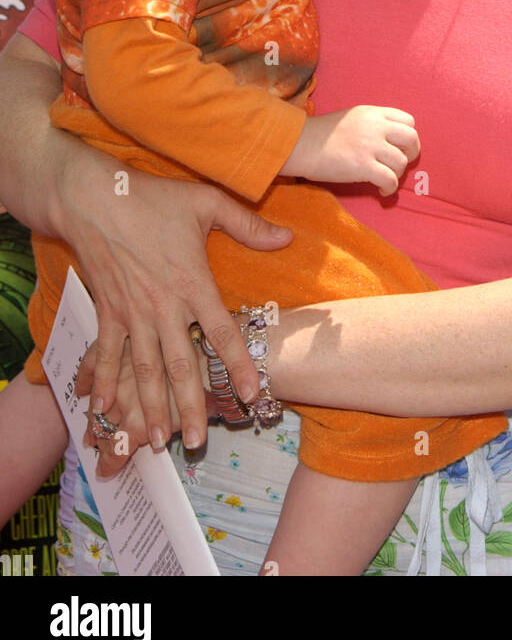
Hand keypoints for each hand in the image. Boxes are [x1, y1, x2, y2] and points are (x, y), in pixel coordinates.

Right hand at [52, 141, 292, 450]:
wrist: (94, 198)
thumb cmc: (153, 198)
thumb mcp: (207, 202)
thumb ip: (248, 225)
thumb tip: (288, 236)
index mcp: (192, 282)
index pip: (222, 332)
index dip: (238, 365)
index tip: (252, 394)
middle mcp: (163, 306)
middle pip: (180, 365)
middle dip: (190, 406)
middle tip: (198, 441)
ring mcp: (132, 313)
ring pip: (144, 369)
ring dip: (150, 406)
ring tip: (156, 441)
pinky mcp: (108, 312)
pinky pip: (108, 354)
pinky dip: (104, 383)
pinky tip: (105, 410)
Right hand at [283, 106, 419, 195]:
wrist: (300, 145)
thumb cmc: (322, 134)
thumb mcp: (352, 117)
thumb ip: (373, 124)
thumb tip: (392, 140)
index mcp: (373, 113)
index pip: (408, 120)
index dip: (408, 136)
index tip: (400, 147)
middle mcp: (375, 127)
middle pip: (412, 139)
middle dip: (411, 154)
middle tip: (399, 164)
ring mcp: (370, 146)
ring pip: (401, 162)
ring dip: (397, 174)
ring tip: (384, 178)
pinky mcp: (363, 166)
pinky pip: (390, 179)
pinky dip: (390, 188)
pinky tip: (382, 190)